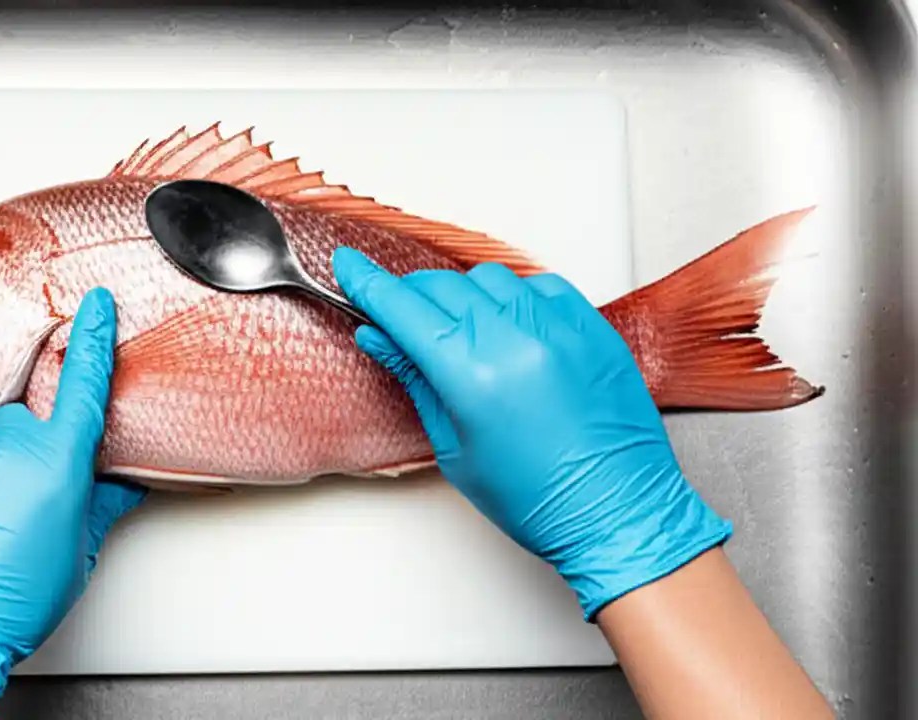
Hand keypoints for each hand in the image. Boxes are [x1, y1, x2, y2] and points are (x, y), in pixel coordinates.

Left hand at [0, 287, 145, 715]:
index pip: (83, 384)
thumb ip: (100, 508)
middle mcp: (6, 444)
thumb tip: (121, 486)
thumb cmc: (9, 600)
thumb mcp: (76, 556)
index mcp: (56, 461)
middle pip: (24, 427)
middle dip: (27, 457)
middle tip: (23, 506)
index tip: (96, 305)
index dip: (94, 339)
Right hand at [331, 248, 730, 619]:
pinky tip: (506, 323)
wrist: (617, 514)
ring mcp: (560, 327)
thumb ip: (414, 379)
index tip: (348, 265)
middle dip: (409, 293)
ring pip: (488, 278)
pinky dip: (512, 295)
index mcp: (473, 375)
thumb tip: (378, 336)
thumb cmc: (537, 498)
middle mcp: (517, 339)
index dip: (368, 283)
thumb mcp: (454, 446)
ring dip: (460, 293)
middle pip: (441, 286)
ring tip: (456, 326)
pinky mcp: (592, 326)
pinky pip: (538, 284)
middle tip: (397, 313)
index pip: (404, 308)